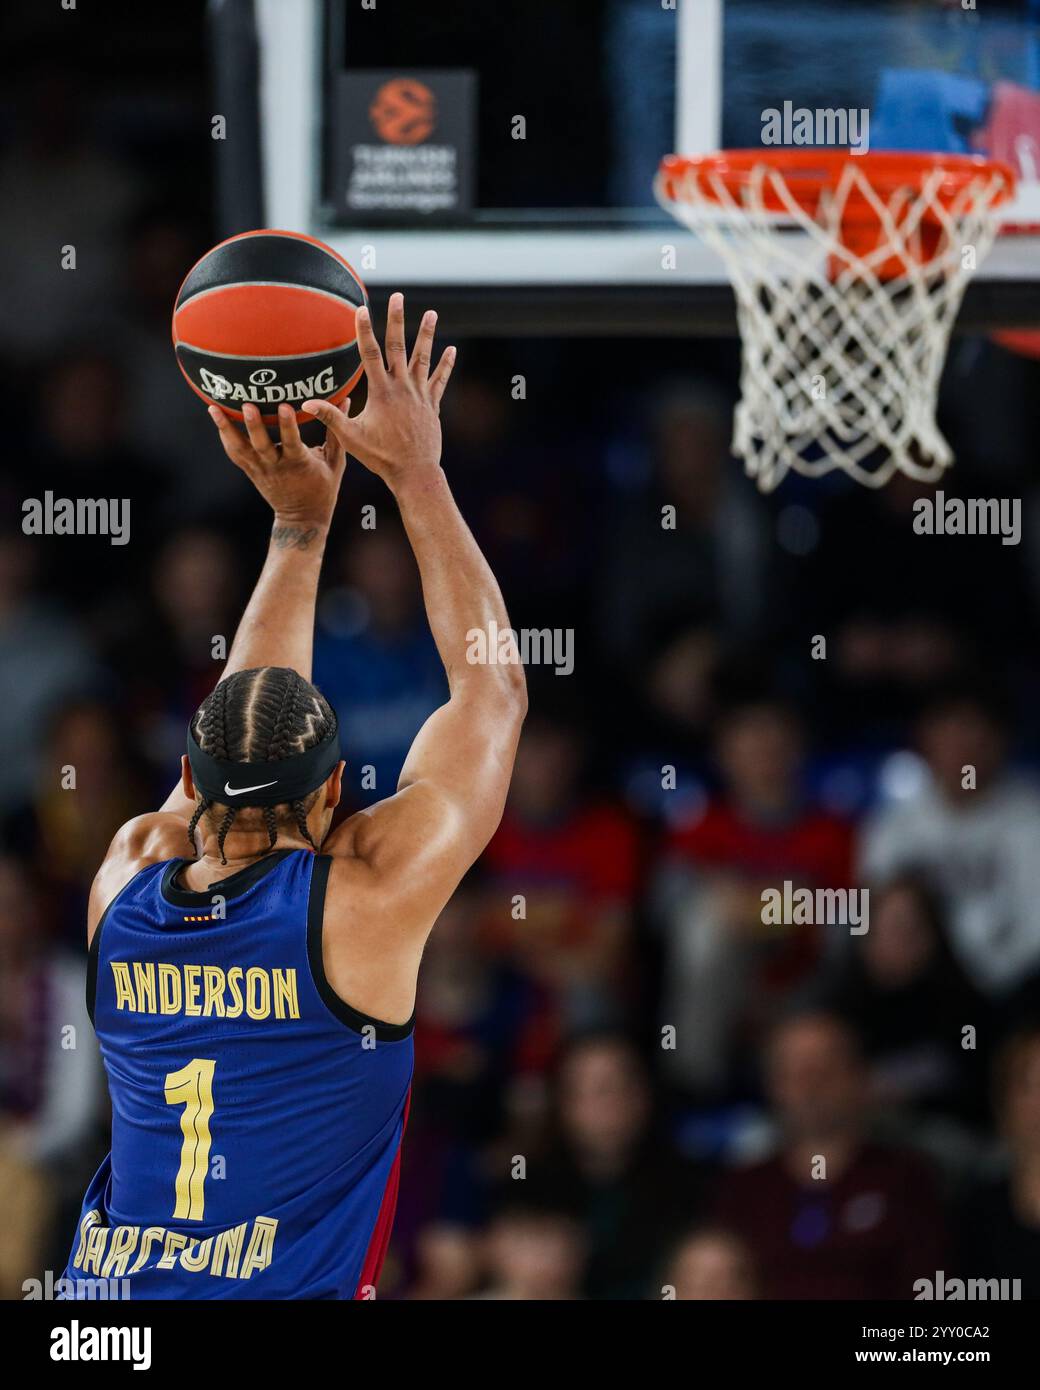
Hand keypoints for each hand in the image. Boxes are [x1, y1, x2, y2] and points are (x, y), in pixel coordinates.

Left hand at [208, 400, 346, 529]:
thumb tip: (345, 399)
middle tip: (247, 405)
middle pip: (261, 446)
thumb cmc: (323, 487)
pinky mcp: (251, 471)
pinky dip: (224, 435)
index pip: (292, 442)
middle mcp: (277, 466)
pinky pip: (234, 453)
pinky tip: (217, 415)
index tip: (285, 406)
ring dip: (226, 428)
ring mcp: (261, 469)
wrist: (302, 517)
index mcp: (299, 464)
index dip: (288, 425)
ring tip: (214, 407)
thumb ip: (336, 432)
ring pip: (240, 449)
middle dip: (254, 426)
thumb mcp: (336, 462)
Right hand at [300, 292, 454, 491]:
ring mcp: (419, 395)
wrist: (414, 472)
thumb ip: (330, 417)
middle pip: (398, 347)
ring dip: (427, 335)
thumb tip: (304, 405)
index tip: (361, 309)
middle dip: (397, 320)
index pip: (370, 354)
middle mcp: (402, 388)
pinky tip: (451, 349)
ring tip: (432, 313)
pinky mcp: (431, 405)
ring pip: (423, 359)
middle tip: (399, 297)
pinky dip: (445, 365)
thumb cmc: (381, 457)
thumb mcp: (351, 438)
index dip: (364, 330)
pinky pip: (439, 380)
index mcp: (381, 392)